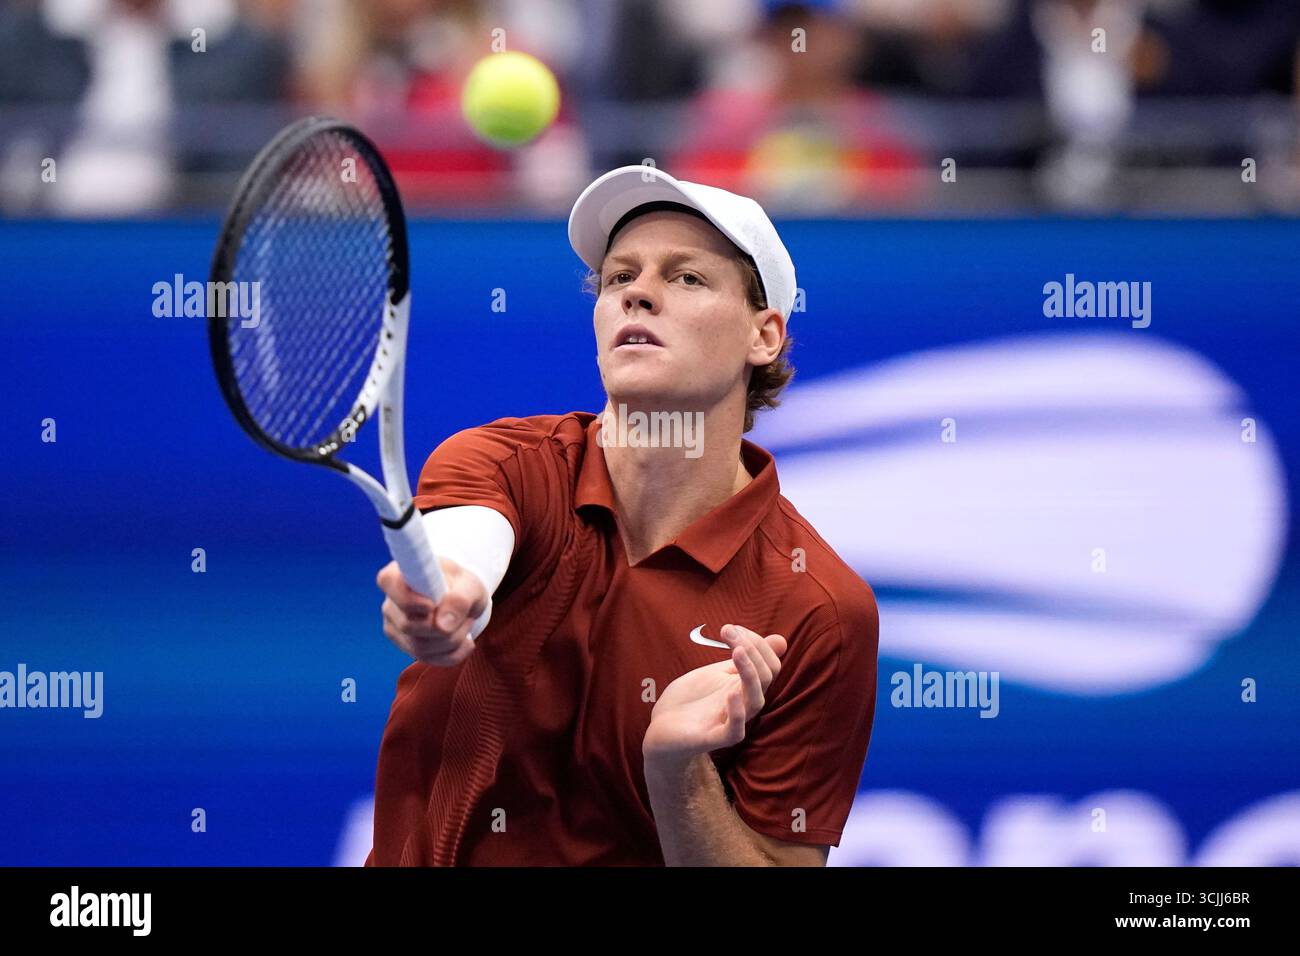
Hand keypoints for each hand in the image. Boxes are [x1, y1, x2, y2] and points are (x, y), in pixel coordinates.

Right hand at [376, 558, 486, 666]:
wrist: (464, 600)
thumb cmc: (463, 586)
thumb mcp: (470, 585)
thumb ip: (459, 600)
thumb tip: (443, 626)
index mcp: (400, 574)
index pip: (388, 582)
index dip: (408, 599)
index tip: (431, 605)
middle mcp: (391, 601)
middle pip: (408, 625)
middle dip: (445, 627)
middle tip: (468, 616)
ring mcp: (395, 626)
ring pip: (418, 647)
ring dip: (453, 640)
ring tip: (467, 624)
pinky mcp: (405, 645)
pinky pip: (427, 659)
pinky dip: (452, 654)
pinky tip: (466, 642)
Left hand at [643, 625, 787, 763]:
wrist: (661, 728)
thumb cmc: (691, 700)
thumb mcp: (717, 672)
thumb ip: (743, 658)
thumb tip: (780, 640)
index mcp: (745, 687)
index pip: (769, 665)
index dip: (757, 644)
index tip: (732, 628)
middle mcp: (743, 704)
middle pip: (765, 678)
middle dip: (752, 649)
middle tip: (728, 630)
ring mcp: (730, 722)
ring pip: (755, 701)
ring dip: (750, 673)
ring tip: (737, 651)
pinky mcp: (713, 739)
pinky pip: (735, 732)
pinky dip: (737, 713)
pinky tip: (731, 693)